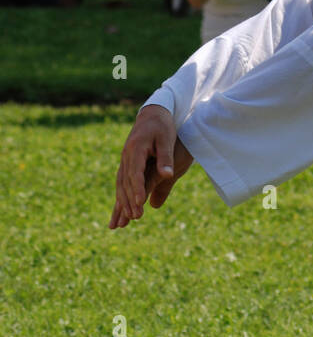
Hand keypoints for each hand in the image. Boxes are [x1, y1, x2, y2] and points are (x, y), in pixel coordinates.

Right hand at [109, 105, 192, 228]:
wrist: (152, 114)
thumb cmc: (162, 125)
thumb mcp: (167, 138)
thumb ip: (165, 157)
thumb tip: (168, 174)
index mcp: (136, 148)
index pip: (135, 172)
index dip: (137, 188)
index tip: (140, 203)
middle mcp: (126, 155)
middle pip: (125, 182)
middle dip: (128, 201)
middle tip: (134, 218)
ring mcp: (125, 159)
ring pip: (121, 184)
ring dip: (121, 202)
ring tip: (121, 222)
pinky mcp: (127, 163)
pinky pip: (122, 182)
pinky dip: (120, 196)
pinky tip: (120, 210)